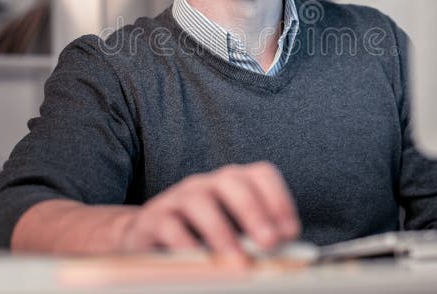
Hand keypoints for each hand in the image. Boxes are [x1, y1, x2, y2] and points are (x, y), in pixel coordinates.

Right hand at [120, 162, 299, 255]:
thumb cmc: (200, 238)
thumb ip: (256, 240)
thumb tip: (284, 255)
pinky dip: (185, 244)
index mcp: (231, 183)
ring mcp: (177, 198)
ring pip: (200, 202)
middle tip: (269, 243)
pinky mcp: (152, 220)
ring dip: (222, 232)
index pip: (261, 175)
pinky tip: (200, 261)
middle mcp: (206, 184)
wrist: (147, 238)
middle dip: (254, 212)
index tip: (289, 233)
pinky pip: (168, 226)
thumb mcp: (233, 236)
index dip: (279, 200)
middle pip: (232, 182)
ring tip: (238, 262)